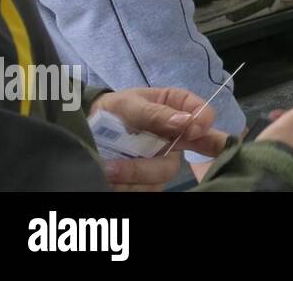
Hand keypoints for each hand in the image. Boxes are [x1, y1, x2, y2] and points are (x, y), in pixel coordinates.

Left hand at [90, 87, 228, 190]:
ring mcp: (164, 157)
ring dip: (136, 174)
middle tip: (133, 165)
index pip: (204, 114)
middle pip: (188, 152)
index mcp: (178, 108)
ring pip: (165, 173)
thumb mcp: (129, 103)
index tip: (193, 130)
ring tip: (108, 170)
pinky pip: (149, 187)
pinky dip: (129, 185)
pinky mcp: (151, 178)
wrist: (88, 128)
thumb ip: (156, 113)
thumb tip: (186, 121)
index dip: (203, 122)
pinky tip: (111, 178)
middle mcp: (177, 135)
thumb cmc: (113, 108)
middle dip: (158, 161)